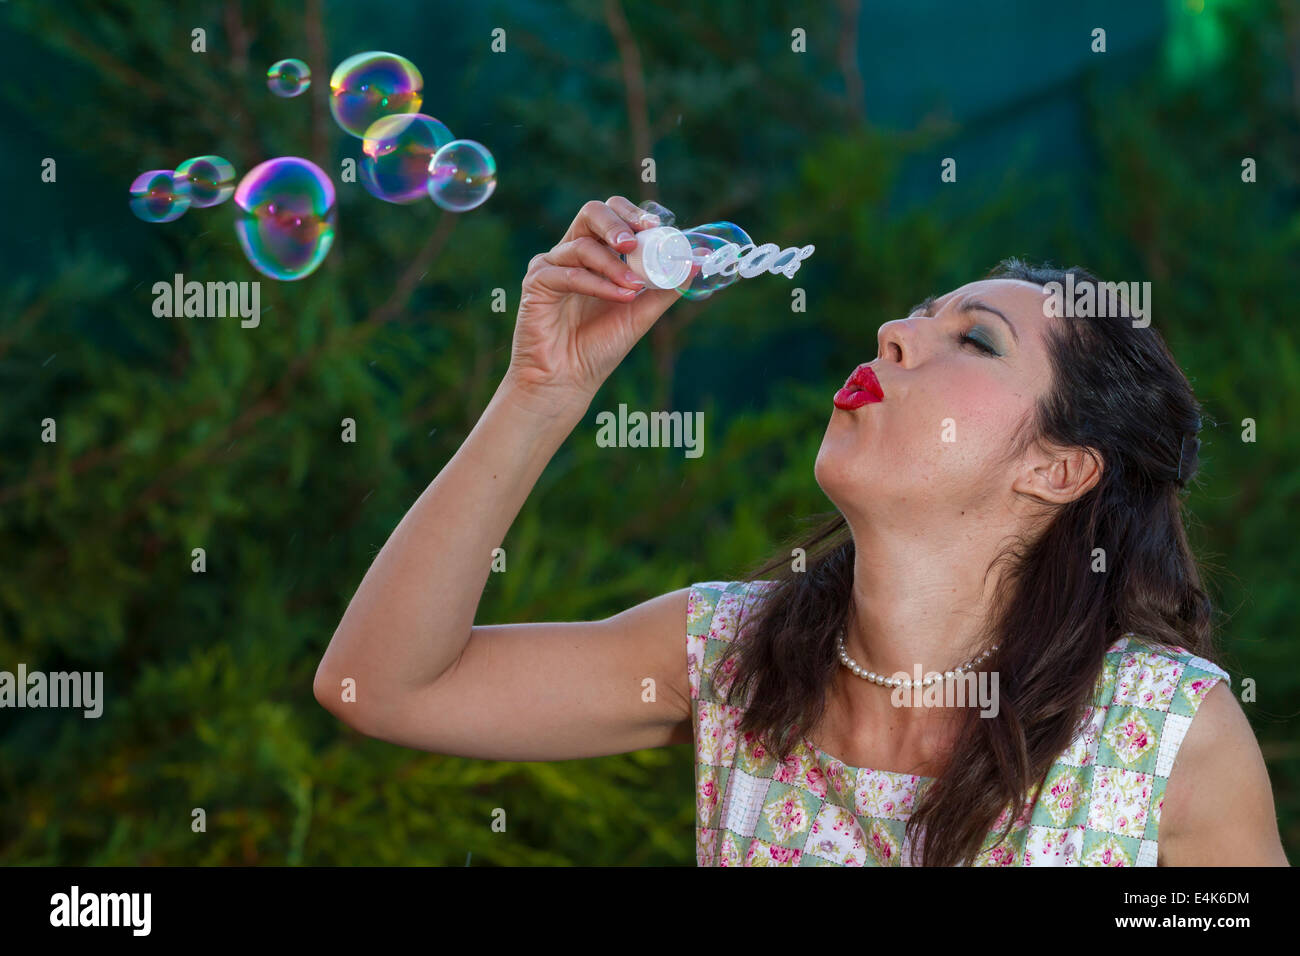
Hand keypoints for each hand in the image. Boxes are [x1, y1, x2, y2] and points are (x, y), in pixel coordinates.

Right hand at [504, 196, 682, 413]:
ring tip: (633, 289)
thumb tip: (697, 260)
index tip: (656, 226)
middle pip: (592, 213)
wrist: (568, 380)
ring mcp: (552, 265)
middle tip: (634, 244)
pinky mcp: (536, 282)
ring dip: (613, 266)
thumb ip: (666, 286)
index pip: (614, 215)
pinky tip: (617, 297)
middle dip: (617, 224)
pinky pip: (568, 272)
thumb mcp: (642, 313)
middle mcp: (573, 253)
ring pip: (583, 246)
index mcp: (598, 254)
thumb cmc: (600, 346)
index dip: (633, 214)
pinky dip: (596, 284)